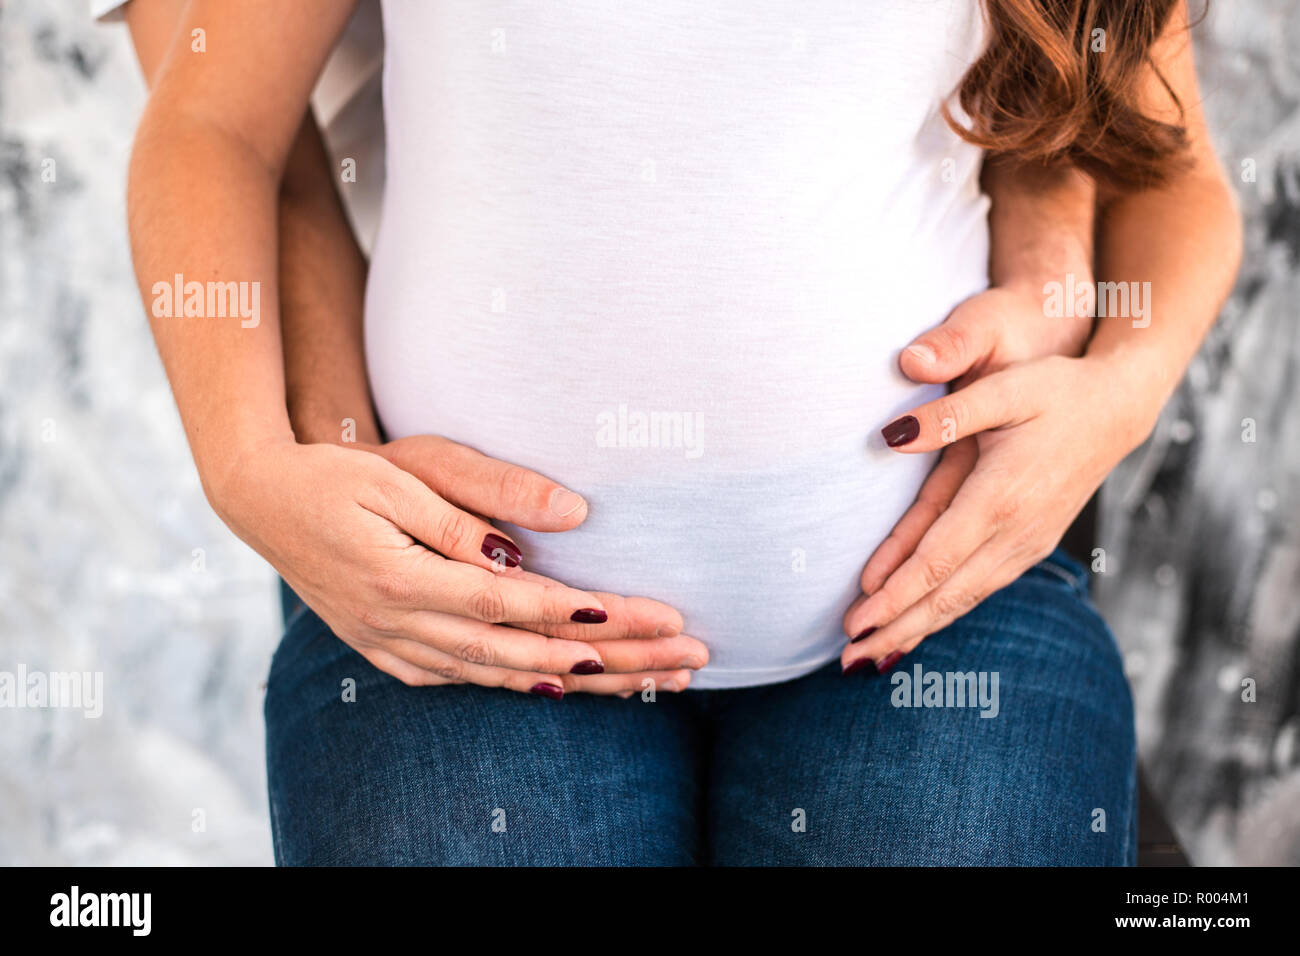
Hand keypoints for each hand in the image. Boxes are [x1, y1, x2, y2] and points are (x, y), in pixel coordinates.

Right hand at [214, 437, 706, 697]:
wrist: (262, 499)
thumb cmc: (338, 470)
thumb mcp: (407, 468)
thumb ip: (484, 501)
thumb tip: (571, 518)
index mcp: (404, 576)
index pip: (512, 604)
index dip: (581, 613)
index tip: (647, 614)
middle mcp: (401, 623)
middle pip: (524, 652)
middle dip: (613, 658)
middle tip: (685, 655)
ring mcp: (393, 644)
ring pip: (503, 675)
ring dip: (583, 679)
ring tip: (657, 679)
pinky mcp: (390, 650)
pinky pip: (467, 678)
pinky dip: (522, 684)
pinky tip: (568, 685)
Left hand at [840, 351, 1155, 673]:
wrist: (1117, 407)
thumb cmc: (1056, 390)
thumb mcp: (1003, 389)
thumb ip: (945, 415)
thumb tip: (890, 436)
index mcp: (1001, 496)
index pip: (936, 561)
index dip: (893, 595)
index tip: (854, 622)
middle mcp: (1016, 531)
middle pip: (946, 596)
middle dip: (895, 631)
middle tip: (848, 660)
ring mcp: (1028, 543)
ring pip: (964, 600)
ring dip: (917, 630)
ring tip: (873, 657)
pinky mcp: (1032, 544)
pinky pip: (980, 589)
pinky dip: (945, 614)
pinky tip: (918, 627)